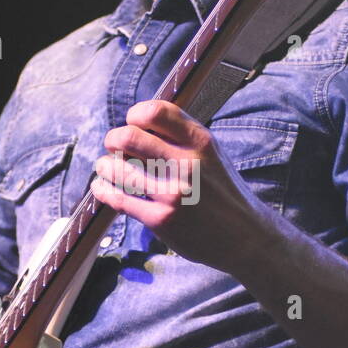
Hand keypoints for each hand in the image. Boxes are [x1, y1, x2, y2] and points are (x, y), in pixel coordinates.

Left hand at [90, 98, 264, 271]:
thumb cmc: (222, 191)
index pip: (156, 111)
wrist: (244, 236)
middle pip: (129, 136)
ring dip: (105, 165)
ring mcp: (173, 193)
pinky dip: (103, 189)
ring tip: (107, 167)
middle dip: (114, 139)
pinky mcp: (161, 219)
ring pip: (117, 167)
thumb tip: (137, 121)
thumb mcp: (212, 153)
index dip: (135, 115)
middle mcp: (187, 164)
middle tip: (114, 146)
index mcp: (201, 141)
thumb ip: (181, 136)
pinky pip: (118, 198)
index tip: (132, 124)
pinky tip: (104, 187)